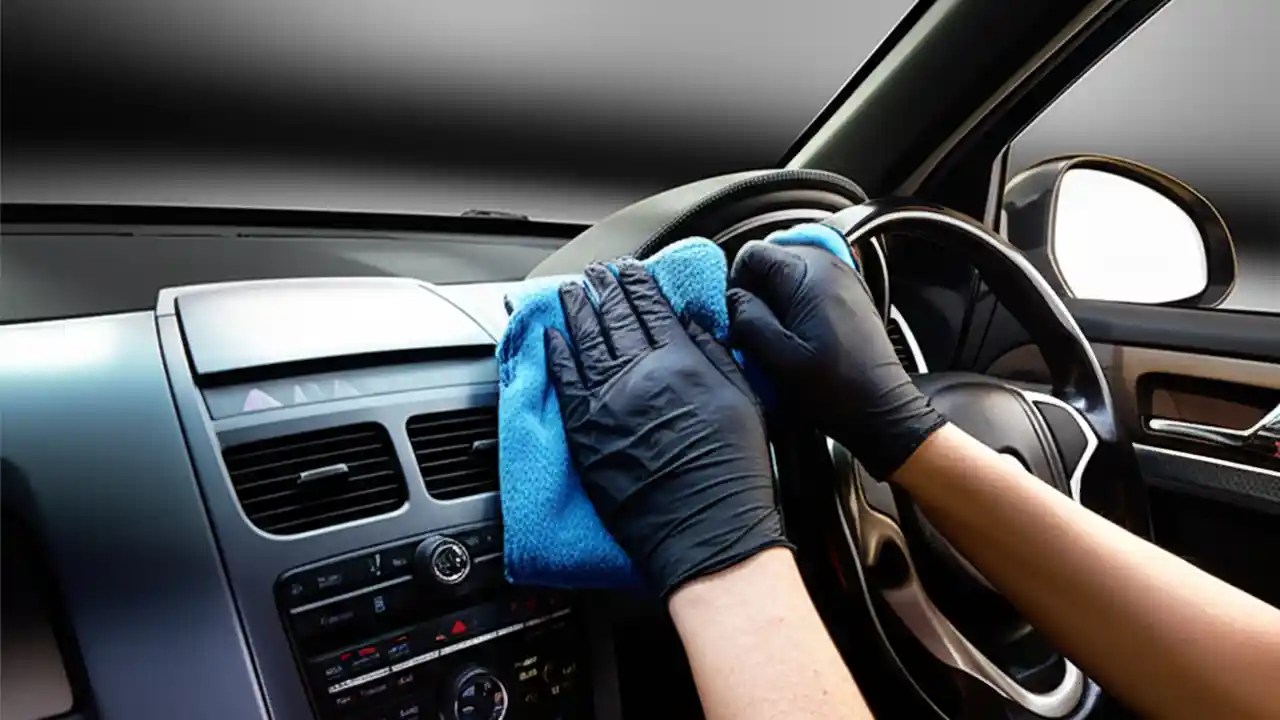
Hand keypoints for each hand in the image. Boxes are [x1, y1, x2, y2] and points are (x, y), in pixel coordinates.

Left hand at [547, 260, 790, 597]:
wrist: (706, 530)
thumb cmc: (732, 472)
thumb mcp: (742, 400)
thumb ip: (714, 355)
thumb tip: (689, 322)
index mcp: (682, 362)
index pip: (652, 308)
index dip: (638, 285)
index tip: (630, 270)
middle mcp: (640, 373)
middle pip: (614, 317)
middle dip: (604, 289)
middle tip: (595, 273)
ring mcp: (607, 401)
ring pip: (584, 340)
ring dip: (576, 310)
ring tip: (572, 291)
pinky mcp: (585, 431)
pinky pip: (564, 380)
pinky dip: (556, 354)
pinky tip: (552, 337)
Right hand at [727, 241, 945, 478]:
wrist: (881, 407)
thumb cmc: (836, 389)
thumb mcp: (778, 359)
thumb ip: (747, 319)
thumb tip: (731, 298)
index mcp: (810, 275)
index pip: (753, 253)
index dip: (737, 282)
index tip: (738, 315)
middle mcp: (830, 266)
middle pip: (772, 256)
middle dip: (756, 288)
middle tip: (756, 325)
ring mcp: (843, 277)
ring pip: (789, 268)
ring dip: (775, 295)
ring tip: (777, 331)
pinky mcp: (849, 293)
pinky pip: (809, 281)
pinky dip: (795, 299)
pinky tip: (796, 330)